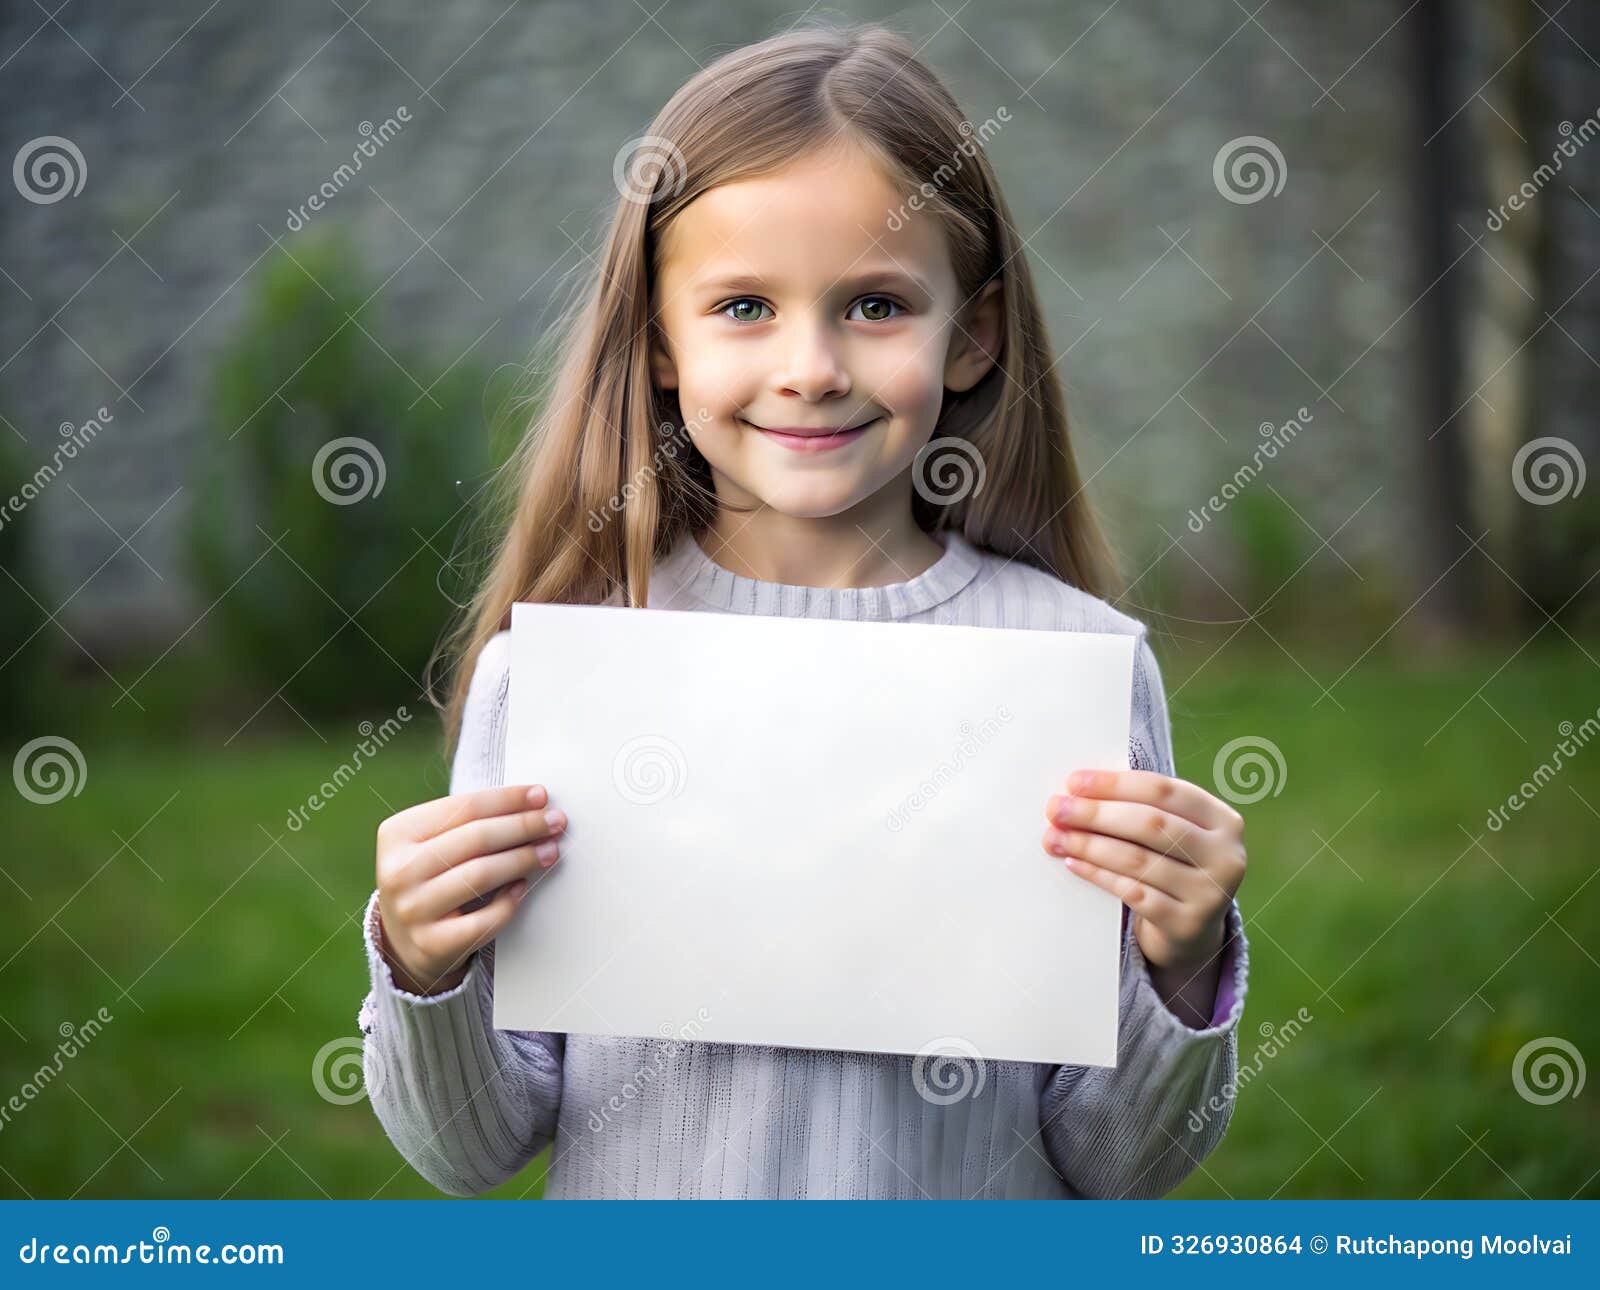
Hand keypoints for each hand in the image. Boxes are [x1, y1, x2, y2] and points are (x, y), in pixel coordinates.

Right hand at [375, 784, 565, 995]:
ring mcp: (413, 909)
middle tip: (555, 821)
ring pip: (481, 875)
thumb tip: (532, 805)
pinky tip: (522, 888)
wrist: (403, 941)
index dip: (508, 799)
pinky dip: (508, 902)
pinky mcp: (430, 943)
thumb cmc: (429, 879)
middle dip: (524, 826)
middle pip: (477, 838)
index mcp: (397, 834)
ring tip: (550, 851)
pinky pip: (482, 920)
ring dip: (523, 859)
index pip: (464, 807)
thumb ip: (470, 822)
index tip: (540, 795)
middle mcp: (399, 870)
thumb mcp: (432, 843)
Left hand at [1040, 769, 1245, 971]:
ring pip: (1138, 860)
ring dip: (1089, 845)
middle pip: (1150, 824)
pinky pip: (1132, 892)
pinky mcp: (1187, 924)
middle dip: (1096, 813)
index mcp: (1223, 820)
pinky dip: (1098, 875)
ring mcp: (1210, 893)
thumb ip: (1140, 808)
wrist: (1191, 931)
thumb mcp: (1173, 833)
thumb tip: (1076, 792)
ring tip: (1056, 837)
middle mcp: (1225, 855)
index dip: (1115, 784)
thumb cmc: (1172, 865)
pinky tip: (1074, 863)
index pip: (1164, 790)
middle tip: (1056, 809)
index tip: (1074, 782)